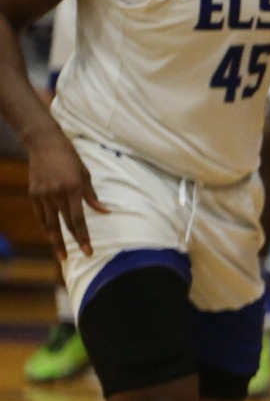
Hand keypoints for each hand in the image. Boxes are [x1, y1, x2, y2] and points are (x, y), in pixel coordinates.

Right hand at [25, 131, 107, 260]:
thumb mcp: (85, 175)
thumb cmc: (70, 158)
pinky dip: (46, 226)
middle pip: (65, 224)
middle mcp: (56, 193)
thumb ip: (92, 197)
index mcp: (73, 189)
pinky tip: (51, 236)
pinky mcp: (33, 193)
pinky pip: (40, 215)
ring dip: (56, 240)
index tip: (89, 251)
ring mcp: (42, 194)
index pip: (79, 219)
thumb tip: (105, 212)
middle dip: (73, 242)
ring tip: (62, 255)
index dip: (84, 237)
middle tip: (81, 257)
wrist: (44, 143)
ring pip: (50, 223)